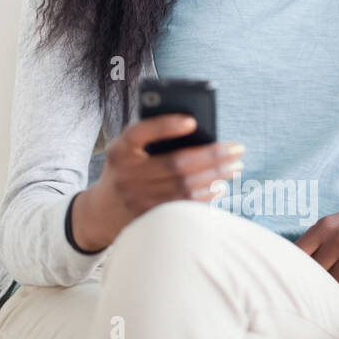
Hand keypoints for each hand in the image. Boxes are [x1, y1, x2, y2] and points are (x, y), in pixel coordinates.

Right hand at [72, 114, 244, 251]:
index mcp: (119, 151)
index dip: (164, 126)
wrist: (101, 211)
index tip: (192, 120)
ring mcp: (136, 199)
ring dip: (215, 175)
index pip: (139, 133)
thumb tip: (198, 132)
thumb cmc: (124, 170)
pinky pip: (183, 205)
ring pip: (184, 186)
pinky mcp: (149, 217)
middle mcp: (125, 175)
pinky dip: (205, 194)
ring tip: (235, 166)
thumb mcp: (127, 151)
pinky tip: (220, 185)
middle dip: (211, 155)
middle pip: (174, 163)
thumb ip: (150, 139)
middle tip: (237, 148)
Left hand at [293, 186, 338, 299]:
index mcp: (324, 226)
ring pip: (333, 284)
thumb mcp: (338, 222)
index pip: (296, 253)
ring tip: (325, 300)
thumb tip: (296, 264)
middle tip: (305, 295)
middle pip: (314, 271)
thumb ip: (319, 240)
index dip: (290, 269)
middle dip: (309, 284)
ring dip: (330, 293)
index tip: (286, 279)